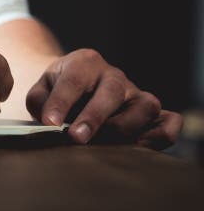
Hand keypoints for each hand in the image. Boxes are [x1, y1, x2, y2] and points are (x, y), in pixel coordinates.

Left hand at [26, 49, 182, 146]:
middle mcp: (114, 76)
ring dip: (125, 128)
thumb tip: (49, 121)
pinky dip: (161, 134)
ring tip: (104, 145)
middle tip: (76, 137)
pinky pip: (169, 120)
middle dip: (94, 117)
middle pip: (112, 92)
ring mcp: (135, 93)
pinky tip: (139, 147)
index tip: (50, 123)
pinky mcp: (151, 113)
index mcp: (84, 63)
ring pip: (146, 106)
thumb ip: (40, 102)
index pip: (74, 80)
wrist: (75, 87)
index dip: (61, 102)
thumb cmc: (56, 91)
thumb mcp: (41, 90)